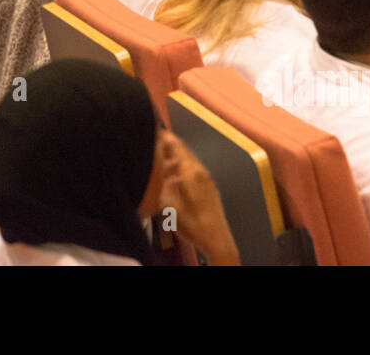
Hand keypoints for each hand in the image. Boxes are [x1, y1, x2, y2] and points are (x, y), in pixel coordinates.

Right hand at [157, 132, 239, 264]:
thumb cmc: (193, 224)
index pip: (177, 146)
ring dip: (175, 156)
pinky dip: (182, 165)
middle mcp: (201, 171)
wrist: (217, 240)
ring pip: (189, 159)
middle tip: (153, 142)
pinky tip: (173, 174)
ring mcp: (207, 179)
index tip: (153, 130)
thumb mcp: (170, 206)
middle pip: (184, 150)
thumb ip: (162, 184)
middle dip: (169, 144)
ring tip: (160, 158)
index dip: (165, 137)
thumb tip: (155, 167)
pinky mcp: (209, 187)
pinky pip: (193, 168)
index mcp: (191, 172)